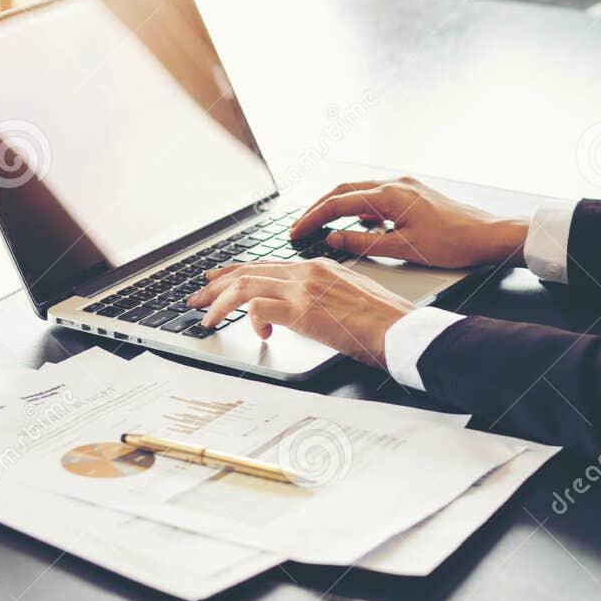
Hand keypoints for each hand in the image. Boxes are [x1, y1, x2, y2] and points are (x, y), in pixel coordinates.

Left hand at [187, 258, 414, 366]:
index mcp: (319, 266)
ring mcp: (304, 288)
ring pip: (245, 285)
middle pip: (247, 270)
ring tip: (207, 319)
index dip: (235, 272)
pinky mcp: (303, 310)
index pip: (266, 264)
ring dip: (219, 303)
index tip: (217, 281)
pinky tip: (259, 336)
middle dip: (215, 285)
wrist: (403, 330)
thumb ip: (323, 299)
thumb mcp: (350, 300)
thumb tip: (306, 314)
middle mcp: (308, 271)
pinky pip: (257, 309)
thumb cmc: (386, 323)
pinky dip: (250, 321)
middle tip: (197, 300)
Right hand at [290, 177, 527, 268]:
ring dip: (341, 208)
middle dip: (320, 209)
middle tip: (302, 227)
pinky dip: (363, 210)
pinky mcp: (414, 194)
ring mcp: (405, 186)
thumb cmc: (452, 244)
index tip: (297, 232)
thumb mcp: (402, 248)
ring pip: (361, 193)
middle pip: (345, 192)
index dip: (313, 218)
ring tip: (325, 229)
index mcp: (389, 195)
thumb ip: (363, 244)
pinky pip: (379, 198)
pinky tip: (362, 227)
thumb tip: (334, 240)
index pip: (338, 203)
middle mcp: (395, 184)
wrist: (488, 236)